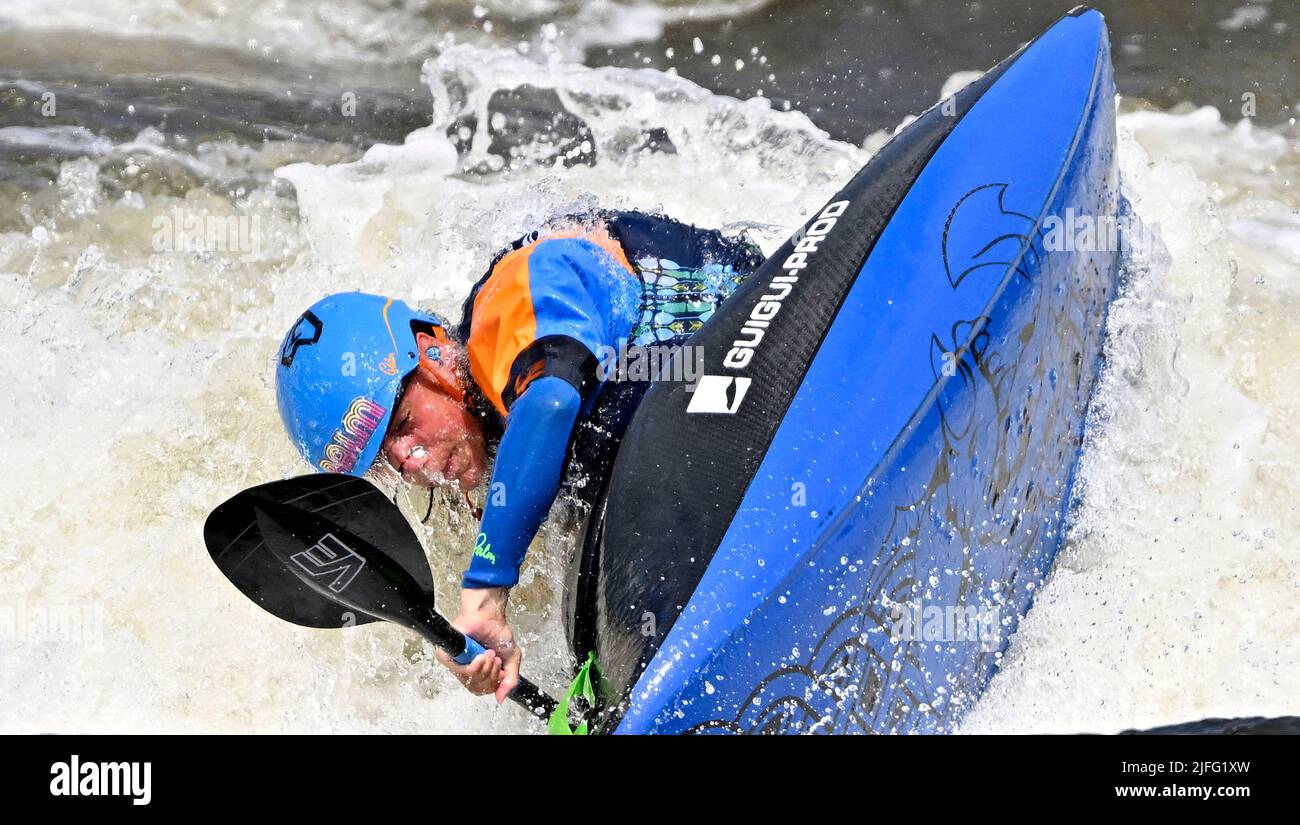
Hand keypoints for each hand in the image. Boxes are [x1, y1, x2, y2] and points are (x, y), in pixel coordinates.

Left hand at [434, 586, 519, 702]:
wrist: (490, 616)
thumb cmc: (498, 633)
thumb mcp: (511, 659)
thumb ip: (510, 681)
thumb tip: (501, 699)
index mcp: (476, 672)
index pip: (482, 690)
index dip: (495, 683)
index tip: (501, 668)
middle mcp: (464, 669)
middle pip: (477, 689)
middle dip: (492, 675)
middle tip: (495, 659)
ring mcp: (455, 663)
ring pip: (471, 681)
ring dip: (486, 668)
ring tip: (489, 653)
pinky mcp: (446, 656)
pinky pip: (463, 672)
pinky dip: (476, 666)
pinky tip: (481, 656)